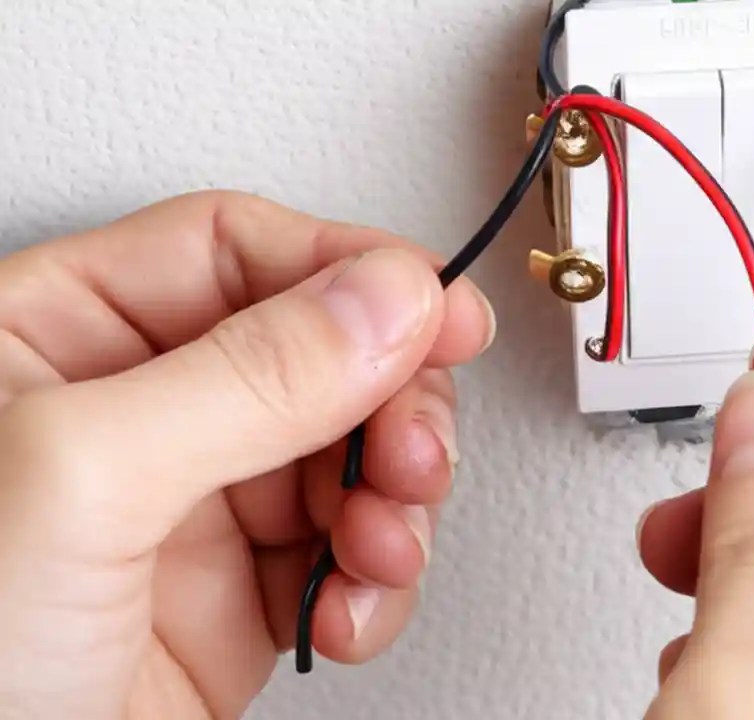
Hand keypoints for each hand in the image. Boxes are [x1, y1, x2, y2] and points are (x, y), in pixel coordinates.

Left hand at [0, 192, 493, 717]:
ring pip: (353, 455)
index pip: (236, 252)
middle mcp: (136, 411)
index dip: (350, 272)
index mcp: (59, 337)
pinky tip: (348, 613)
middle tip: (413, 452)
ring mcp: (193, 506)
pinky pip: (350, 555)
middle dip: (391, 405)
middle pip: (321, 353)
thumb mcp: (85, 483)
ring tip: (380, 550)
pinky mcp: (238, 596)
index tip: (438, 311)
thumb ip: (249, 377)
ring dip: (397, 503)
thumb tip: (387, 300)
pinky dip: (376, 583)